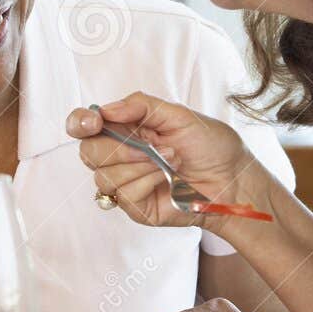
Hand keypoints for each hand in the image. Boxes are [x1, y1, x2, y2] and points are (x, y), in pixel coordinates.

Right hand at [66, 92, 265, 228]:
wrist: (233, 179)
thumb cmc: (211, 146)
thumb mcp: (179, 115)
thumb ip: (141, 105)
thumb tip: (107, 108)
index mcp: (127, 128)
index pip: (84, 125)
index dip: (80, 122)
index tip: (93, 122)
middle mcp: (121, 155)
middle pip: (88, 152)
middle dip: (118, 147)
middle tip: (152, 146)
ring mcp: (126, 183)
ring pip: (103, 175)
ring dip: (140, 165)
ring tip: (171, 161)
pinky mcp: (135, 206)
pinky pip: (123, 194)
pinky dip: (146, 183)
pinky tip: (166, 180)